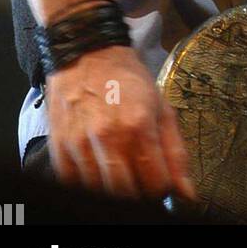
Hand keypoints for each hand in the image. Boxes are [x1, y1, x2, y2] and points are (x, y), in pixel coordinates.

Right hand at [45, 44, 196, 201]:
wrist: (88, 52)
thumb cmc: (127, 79)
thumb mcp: (161, 107)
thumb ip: (175, 152)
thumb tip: (187, 193)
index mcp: (139, 124)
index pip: (155, 184)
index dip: (161, 188)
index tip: (159, 181)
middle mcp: (108, 136)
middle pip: (126, 195)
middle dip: (138, 193)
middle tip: (139, 180)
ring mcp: (80, 143)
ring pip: (99, 192)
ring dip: (112, 190)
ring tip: (119, 171)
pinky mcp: (59, 147)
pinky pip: (73, 184)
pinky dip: (87, 184)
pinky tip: (97, 168)